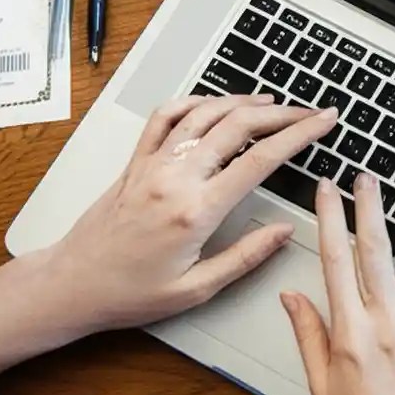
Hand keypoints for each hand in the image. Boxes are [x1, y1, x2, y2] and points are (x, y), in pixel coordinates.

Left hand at [40, 93, 337, 334]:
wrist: (71, 285)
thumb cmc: (128, 293)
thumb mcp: (196, 289)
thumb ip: (245, 257)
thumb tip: (283, 231)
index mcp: (195, 211)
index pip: (260, 160)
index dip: (299, 135)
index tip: (323, 123)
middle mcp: (174, 179)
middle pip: (238, 126)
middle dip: (283, 113)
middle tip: (310, 112)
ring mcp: (152, 165)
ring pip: (204, 113)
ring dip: (243, 102)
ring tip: (272, 103)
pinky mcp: (135, 161)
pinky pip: (166, 117)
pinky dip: (195, 101)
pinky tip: (214, 103)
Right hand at [281, 174, 394, 394]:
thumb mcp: (321, 385)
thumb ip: (308, 335)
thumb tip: (291, 296)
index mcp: (351, 334)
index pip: (335, 260)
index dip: (331, 218)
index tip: (328, 190)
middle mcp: (389, 325)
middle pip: (376, 251)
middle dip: (369, 206)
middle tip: (366, 176)